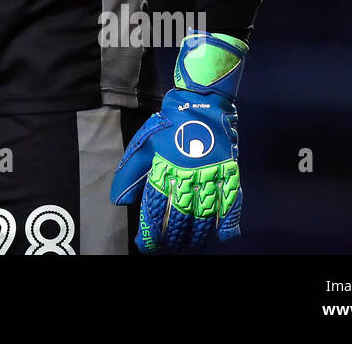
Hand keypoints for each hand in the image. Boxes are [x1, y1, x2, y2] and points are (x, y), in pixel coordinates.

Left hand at [110, 30, 246, 252]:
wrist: (202, 100)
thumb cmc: (170, 122)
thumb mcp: (143, 143)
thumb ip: (130, 172)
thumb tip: (119, 202)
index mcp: (164, 168)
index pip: (155, 209)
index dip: (150, 232)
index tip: (146, 245)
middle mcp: (187, 175)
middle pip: (180, 218)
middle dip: (172, 239)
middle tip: (167, 250)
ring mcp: (211, 174)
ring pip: (204, 216)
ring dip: (197, 236)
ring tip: (189, 247)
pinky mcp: (229, 171)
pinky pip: (232, 201)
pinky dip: (230, 221)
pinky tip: (224, 236)